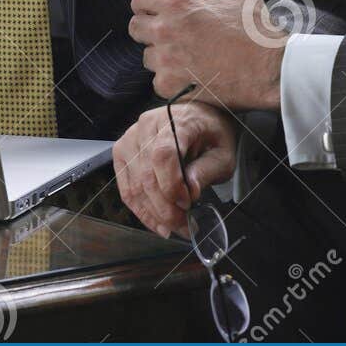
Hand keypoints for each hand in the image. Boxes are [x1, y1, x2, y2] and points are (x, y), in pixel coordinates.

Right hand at [113, 100, 238, 236]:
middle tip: (184, 226)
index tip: (187, 203)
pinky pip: (126, 189)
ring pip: (135, 186)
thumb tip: (190, 192)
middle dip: (165, 209)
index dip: (172, 184)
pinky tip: (158, 223)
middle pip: (147, 174)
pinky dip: (141, 211)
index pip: (163, 154)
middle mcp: (148, 125)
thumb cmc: (211, 135)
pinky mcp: (123, 152)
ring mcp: (131, 137)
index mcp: (176, 119)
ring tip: (174, 228)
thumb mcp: (222, 154)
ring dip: (154, 214)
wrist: (198, 117)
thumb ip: (207, 171)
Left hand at [128, 0, 289, 111]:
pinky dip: (170, 81)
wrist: (271, 69)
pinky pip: (158, 82)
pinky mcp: (174, 87)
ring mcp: (168, 61)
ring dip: (160, 56)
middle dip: (149, 28)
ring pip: (147, 57)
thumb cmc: (256, 28)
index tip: (155, 9)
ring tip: (184, 55)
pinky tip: (190, 76)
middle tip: (171, 33)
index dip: (146, 2)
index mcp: (178, 3)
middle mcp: (167, 30)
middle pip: (136, 27)